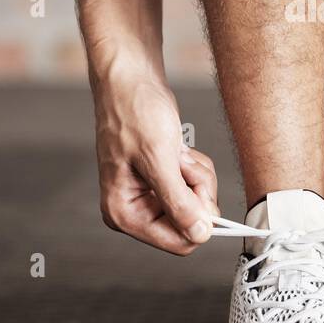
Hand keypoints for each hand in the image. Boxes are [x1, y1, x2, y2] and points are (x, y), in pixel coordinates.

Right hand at [93, 74, 218, 254]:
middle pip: (191, 222)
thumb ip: (179, 202)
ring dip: (196, 175)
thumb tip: (200, 235)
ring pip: (197, 203)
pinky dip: (194, 167)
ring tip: (176, 151)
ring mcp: (150, 196)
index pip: (178, 242)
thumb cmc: (134, 112)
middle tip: (182, 162)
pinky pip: (194, 186)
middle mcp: (135, 210)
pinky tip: (178, 149)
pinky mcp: (163, 181)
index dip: (197, 218)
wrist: (132, 80)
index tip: (199, 188)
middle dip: (196, 190)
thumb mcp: (159, 159)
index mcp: (123, 213)